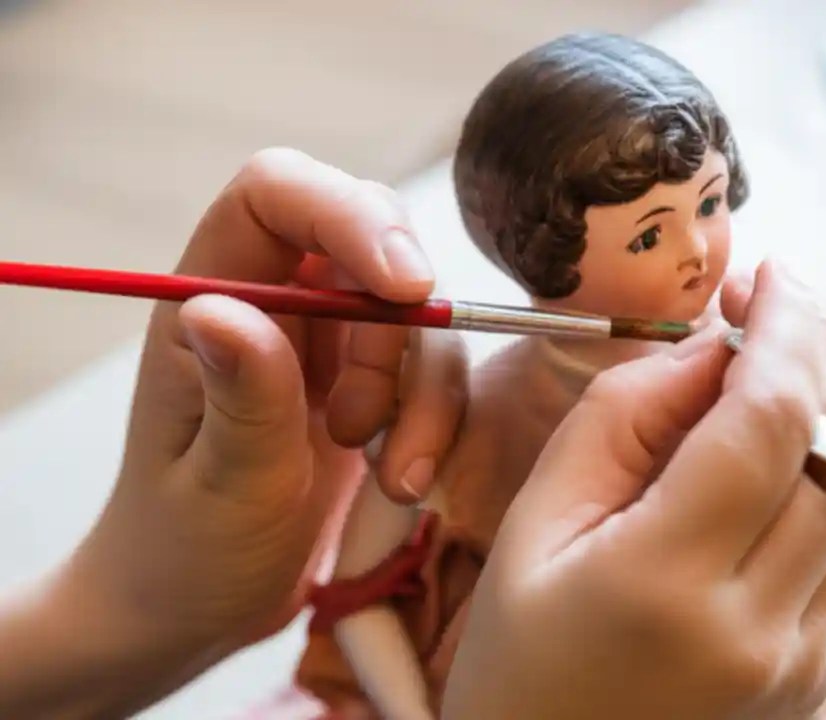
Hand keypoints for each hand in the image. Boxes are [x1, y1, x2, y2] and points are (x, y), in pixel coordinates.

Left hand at [69, 149, 464, 666]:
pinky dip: (438, 424)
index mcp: (213, 296)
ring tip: (383, 471)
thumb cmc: (183, 550)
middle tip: (371, 416)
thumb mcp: (218, 485)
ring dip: (422, 395)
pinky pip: (437, 372)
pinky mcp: (373, 387)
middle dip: (397, 326)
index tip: (407, 287)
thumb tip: (223, 305)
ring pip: (418, 315)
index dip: (348, 212)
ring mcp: (330, 343)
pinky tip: (400, 483)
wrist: (201, 610)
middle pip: (370, 238)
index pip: (278, 193)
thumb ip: (240, 397)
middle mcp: (277, 302)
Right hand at [444, 260, 825, 719]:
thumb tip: (713, 347)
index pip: (768, 421)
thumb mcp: (534, 531)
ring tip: (820, 336)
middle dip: (819, 349)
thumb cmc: (519, 669)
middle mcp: (756, 628)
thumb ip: (621, 422)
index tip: (770, 274)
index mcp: (664, 584)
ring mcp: (803, 662)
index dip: (784, 328)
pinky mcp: (820, 676)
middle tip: (785, 294)